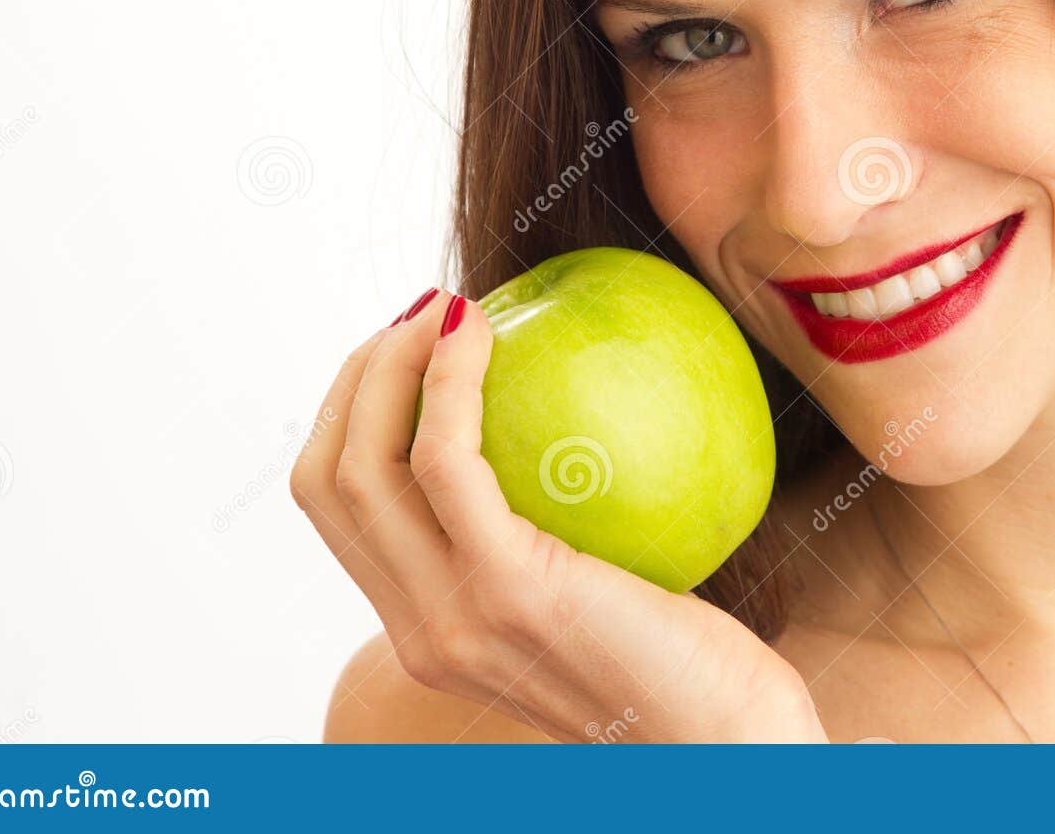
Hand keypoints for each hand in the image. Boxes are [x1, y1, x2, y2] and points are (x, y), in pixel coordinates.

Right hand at [290, 288, 826, 742]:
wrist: (727, 746)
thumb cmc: (691, 663)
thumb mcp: (600, 598)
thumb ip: (553, 538)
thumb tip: (564, 430)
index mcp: (428, 631)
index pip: (341, 512)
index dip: (347, 418)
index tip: (401, 353)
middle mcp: (420, 632)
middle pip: (327, 481)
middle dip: (352, 380)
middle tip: (416, 313)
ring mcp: (453, 617)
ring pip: (363, 464)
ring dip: (390, 364)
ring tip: (442, 306)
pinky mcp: (506, 590)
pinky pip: (447, 458)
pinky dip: (450, 380)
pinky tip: (483, 330)